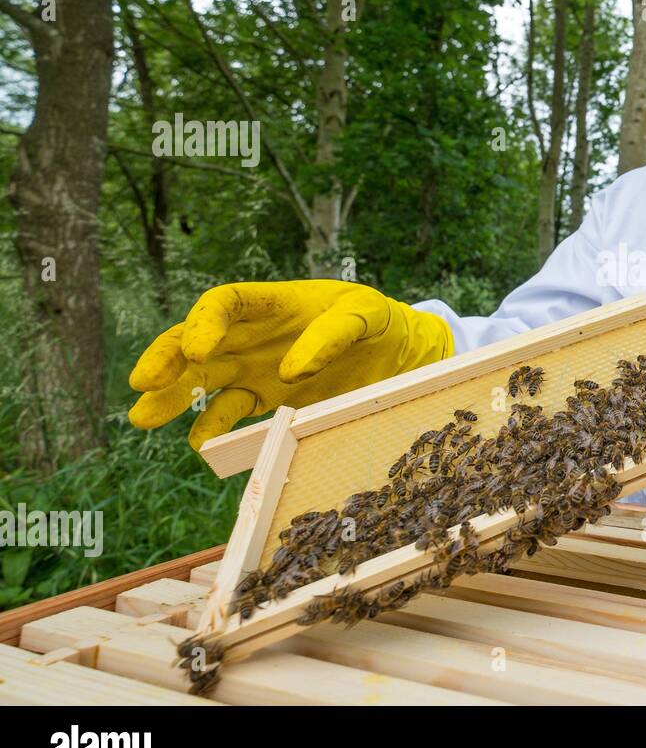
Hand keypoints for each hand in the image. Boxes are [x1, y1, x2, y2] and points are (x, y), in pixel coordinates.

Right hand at [128, 281, 453, 449]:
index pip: (224, 303)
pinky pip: (232, 413)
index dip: (204, 321)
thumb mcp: (366, 315)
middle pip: (197, 342)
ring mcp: (258, 370)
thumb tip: (291, 370)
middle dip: (166, 359)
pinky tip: (200, 445)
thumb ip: (333, 334)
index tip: (197, 348)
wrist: (400, 353)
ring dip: (172, 398)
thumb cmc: (379, 321)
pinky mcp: (270, 401)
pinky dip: (214, 429)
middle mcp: (255, 336)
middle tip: (143, 383)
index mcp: (274, 303)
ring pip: (204, 381)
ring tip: (144, 417)